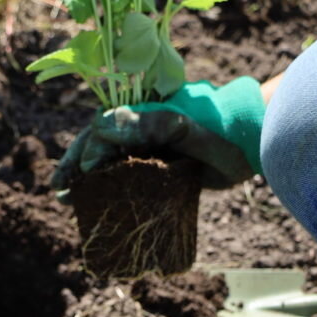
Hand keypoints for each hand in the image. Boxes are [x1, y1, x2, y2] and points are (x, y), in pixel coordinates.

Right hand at [51, 77, 265, 198]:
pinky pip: (124, 171)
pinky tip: (94, 200)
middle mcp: (140, 128)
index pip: (101, 131)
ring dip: (84, 176)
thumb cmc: (225, 137)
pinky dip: (106, 185)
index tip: (83, 177)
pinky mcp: (157, 163)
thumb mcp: (190, 131)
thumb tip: (102, 124)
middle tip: (58, 190)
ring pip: (106, 157)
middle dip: (75, 165)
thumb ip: (153, 126)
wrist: (258, 144)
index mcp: (143, 115)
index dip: (86, 154)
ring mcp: (148, 145)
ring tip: (65, 197)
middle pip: (96, 142)